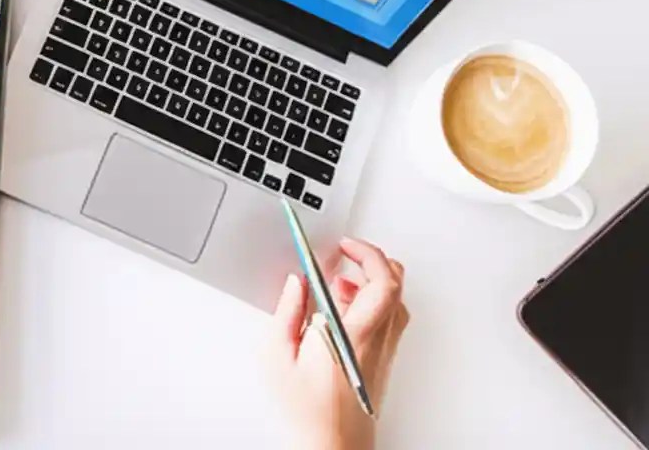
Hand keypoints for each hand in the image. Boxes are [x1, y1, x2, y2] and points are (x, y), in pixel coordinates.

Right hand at [266, 237, 409, 449]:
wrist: (333, 447)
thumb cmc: (307, 413)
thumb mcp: (278, 358)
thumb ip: (287, 313)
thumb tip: (296, 283)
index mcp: (353, 334)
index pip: (380, 281)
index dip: (367, 253)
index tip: (345, 244)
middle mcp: (376, 340)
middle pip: (396, 285)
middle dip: (373, 260)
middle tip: (347, 253)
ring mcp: (384, 351)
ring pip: (395, 301)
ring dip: (372, 282)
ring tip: (341, 280)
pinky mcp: (382, 361)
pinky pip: (388, 319)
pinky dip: (371, 302)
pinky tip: (345, 308)